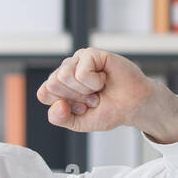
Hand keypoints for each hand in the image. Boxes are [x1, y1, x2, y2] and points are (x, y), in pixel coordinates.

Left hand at [36, 48, 177, 141]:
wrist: (134, 106)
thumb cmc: (109, 110)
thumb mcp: (79, 123)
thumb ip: (60, 118)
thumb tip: (56, 105)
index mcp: (60, 87)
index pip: (44, 93)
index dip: (63, 106)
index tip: (80, 108)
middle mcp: (66, 71)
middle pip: (53, 84)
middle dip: (75, 97)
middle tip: (92, 98)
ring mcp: (78, 60)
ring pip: (64, 75)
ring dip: (85, 90)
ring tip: (98, 90)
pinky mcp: (91, 54)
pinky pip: (81, 71)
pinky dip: (94, 82)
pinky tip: (103, 80)